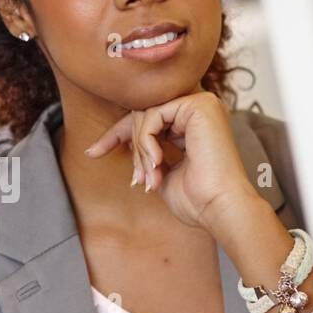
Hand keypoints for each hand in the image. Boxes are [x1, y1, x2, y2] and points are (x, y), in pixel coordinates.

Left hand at [85, 90, 259, 233]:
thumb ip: (149, 154)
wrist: (220, 208)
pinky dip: (146, 141)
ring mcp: (202, 104)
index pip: (148, 119)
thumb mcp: (163, 173)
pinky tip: (157, 163)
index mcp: (194, 123)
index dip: (116, 135)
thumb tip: (127, 143)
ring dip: (140, 150)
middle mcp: (200, 108)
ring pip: (146, 115)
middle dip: (130, 146)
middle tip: (137, 178)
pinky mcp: (199, 105)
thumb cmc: (198, 200)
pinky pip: (153, 115)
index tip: (92, 153)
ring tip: (150, 176)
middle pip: (143, 114)